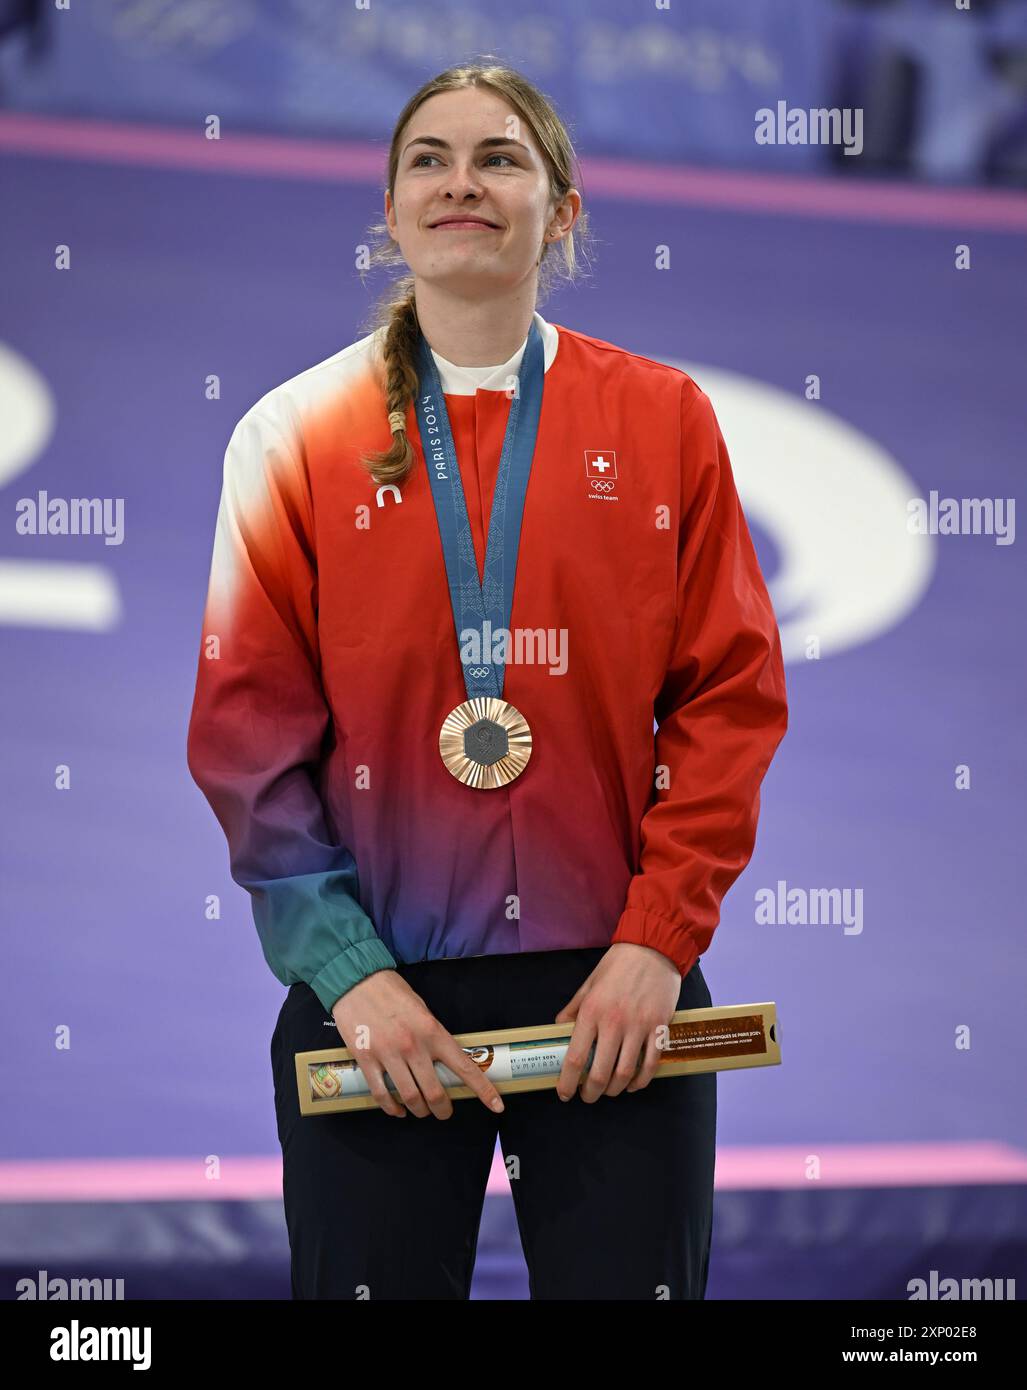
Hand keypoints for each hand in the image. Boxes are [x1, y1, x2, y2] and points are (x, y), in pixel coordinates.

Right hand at [331, 969, 505, 1119]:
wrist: (356, 980)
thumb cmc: (392, 992)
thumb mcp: (422, 1009)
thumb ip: (433, 1035)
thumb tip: (442, 1060)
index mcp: (433, 1031)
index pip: (465, 1067)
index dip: (484, 1091)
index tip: (497, 1106)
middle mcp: (413, 1046)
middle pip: (435, 1093)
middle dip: (443, 1109)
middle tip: (443, 1111)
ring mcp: (389, 1054)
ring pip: (410, 1098)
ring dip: (419, 1110)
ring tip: (420, 1110)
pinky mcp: (366, 1059)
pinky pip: (381, 1094)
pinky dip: (392, 1107)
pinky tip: (398, 1109)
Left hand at [554, 943, 681, 1102]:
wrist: (653, 948)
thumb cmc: (617, 965)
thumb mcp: (588, 984)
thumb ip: (573, 1009)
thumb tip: (559, 1028)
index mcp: (591, 1012)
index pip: (574, 1057)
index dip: (567, 1082)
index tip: (564, 1093)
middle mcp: (614, 1022)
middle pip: (600, 1073)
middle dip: (591, 1092)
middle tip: (587, 1096)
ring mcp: (639, 1026)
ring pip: (625, 1073)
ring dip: (615, 1089)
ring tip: (608, 1091)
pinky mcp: (659, 1027)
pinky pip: (650, 1064)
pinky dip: (641, 1081)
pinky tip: (633, 1084)